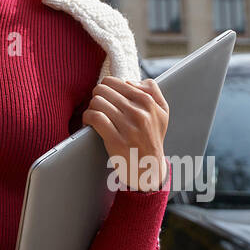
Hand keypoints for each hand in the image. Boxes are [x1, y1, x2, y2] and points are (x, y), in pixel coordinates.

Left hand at [81, 76, 169, 190]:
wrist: (150, 168)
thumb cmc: (152, 138)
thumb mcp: (162, 112)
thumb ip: (152, 90)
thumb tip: (130, 81)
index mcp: (148, 102)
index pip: (115, 82)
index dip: (106, 88)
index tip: (106, 98)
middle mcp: (139, 112)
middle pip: (103, 89)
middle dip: (97, 96)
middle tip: (98, 106)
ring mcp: (128, 126)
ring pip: (97, 102)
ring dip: (91, 107)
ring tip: (94, 115)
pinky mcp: (116, 140)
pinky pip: (95, 117)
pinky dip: (87, 117)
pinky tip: (89, 122)